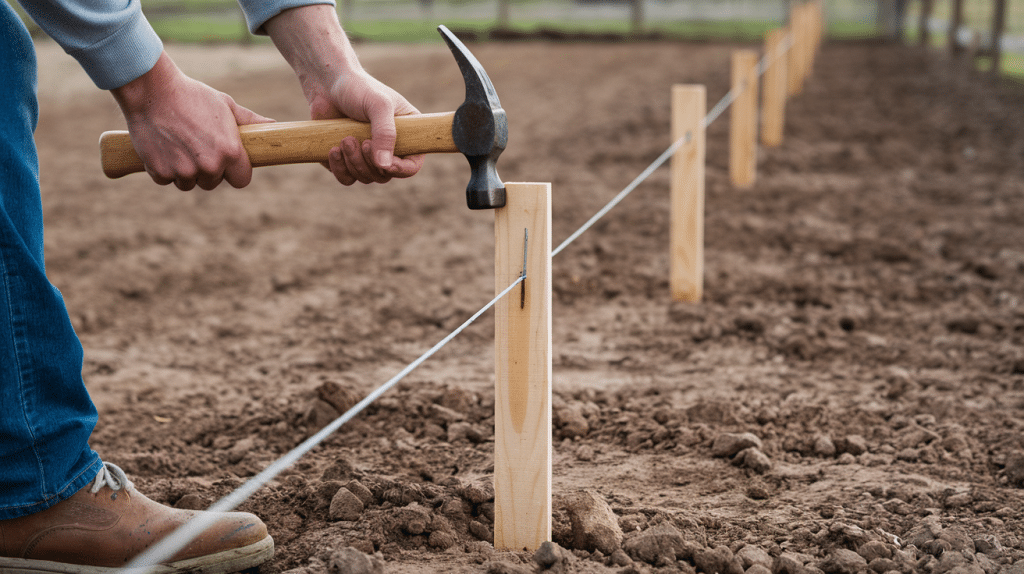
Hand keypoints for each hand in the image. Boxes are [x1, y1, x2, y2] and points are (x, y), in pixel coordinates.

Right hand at [111, 52, 273, 190]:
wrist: (151, 89)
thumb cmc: (192, 95)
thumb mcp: (225, 104)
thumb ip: (249, 120)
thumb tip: (273, 124)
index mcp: (230, 152)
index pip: (242, 180)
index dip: (234, 172)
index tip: (226, 163)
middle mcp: (209, 166)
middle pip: (212, 183)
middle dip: (206, 170)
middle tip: (196, 145)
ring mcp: (184, 171)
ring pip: (188, 183)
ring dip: (184, 170)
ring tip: (178, 143)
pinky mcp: (160, 172)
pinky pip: (166, 179)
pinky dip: (163, 168)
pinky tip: (162, 146)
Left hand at [264, 6, 423, 185]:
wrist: (328, 82)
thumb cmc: (359, 88)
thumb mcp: (378, 105)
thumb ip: (385, 134)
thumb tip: (385, 166)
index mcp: (406, 135)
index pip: (412, 165)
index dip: (401, 170)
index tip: (386, 163)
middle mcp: (389, 148)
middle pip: (385, 175)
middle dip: (369, 163)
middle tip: (358, 140)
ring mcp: (367, 156)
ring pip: (365, 177)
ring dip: (353, 163)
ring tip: (345, 139)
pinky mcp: (346, 159)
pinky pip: (346, 178)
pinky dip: (340, 169)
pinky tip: (333, 150)